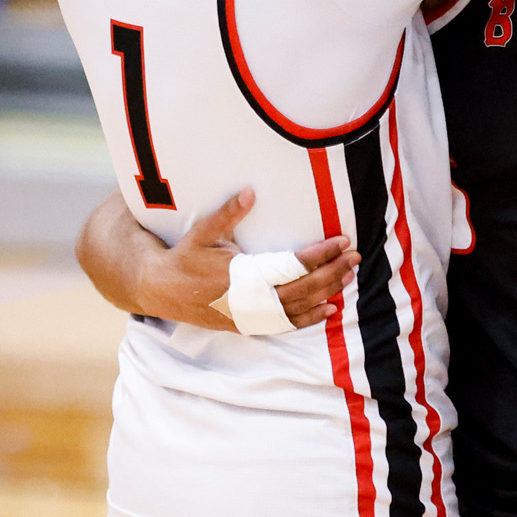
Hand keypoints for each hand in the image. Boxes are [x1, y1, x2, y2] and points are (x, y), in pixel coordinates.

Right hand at [137, 189, 360, 331]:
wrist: (161, 291)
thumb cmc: (184, 257)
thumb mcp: (204, 232)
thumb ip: (229, 213)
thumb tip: (251, 192)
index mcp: (241, 273)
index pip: (292, 264)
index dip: (320, 253)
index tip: (342, 241)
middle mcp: (249, 298)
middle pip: (302, 287)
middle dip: (332, 271)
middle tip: (355, 256)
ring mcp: (249, 315)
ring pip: (298, 306)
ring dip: (326, 292)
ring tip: (349, 275)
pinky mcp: (248, 325)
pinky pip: (285, 324)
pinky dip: (309, 318)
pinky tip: (330, 309)